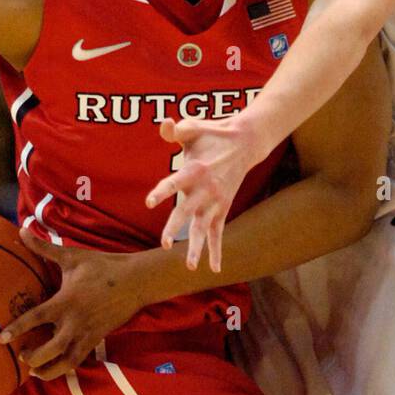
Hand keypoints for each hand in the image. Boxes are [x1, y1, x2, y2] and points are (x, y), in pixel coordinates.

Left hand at [0, 230, 145, 380]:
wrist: (135, 280)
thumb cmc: (101, 265)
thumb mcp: (71, 256)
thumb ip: (43, 248)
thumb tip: (21, 230)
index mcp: (65, 301)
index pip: (36, 318)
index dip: (17, 329)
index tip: (1, 338)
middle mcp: (74, 322)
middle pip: (48, 350)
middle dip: (32, 358)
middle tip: (20, 355)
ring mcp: (86, 334)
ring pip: (64, 363)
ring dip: (48, 371)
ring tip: (35, 371)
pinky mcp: (96, 340)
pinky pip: (79, 360)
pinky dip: (65, 368)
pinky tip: (56, 366)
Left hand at [145, 115, 261, 272]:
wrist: (245, 142)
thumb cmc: (213, 134)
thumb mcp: (194, 128)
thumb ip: (176, 130)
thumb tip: (164, 124)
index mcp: (195, 168)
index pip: (175, 182)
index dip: (162, 191)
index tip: (149, 202)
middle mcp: (206, 188)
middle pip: (187, 211)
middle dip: (175, 228)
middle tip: (163, 244)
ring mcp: (216, 201)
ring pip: (204, 228)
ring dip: (196, 247)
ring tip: (188, 267)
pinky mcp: (223, 208)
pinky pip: (219, 232)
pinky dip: (217, 250)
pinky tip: (214, 269)